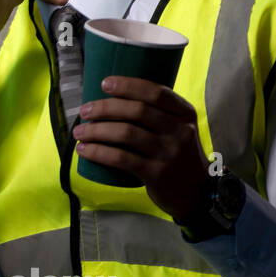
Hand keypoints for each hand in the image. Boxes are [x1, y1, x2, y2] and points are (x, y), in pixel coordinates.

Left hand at [71, 76, 210, 219]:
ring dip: (96, 130)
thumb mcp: (179, 129)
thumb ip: (159, 114)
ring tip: (79, 132)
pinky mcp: (156, 174)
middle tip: (84, 111)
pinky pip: (121, 158)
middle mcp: (180, 131)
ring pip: (125, 133)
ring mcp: (168, 153)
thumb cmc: (178, 154)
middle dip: (104, 108)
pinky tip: (84, 150)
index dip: (128, 85)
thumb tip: (115, 98)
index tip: (105, 83)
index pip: (156, 93)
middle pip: (137, 111)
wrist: (196, 193)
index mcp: (185, 114)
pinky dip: (98, 152)